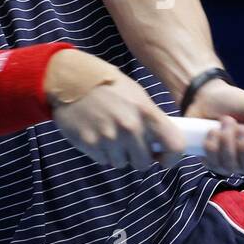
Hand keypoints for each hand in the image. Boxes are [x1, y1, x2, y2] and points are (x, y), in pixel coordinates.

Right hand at [48, 50, 183, 170]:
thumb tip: (160, 141)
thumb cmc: (106, 84)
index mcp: (146, 112)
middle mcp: (130, 127)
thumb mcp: (135, 94)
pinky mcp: (90, 144)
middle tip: (129, 144)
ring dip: (117, 155)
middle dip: (138, 157)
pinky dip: (101, 152)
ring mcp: (109, 137)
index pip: (174, 145)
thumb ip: (149, 118)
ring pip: (122, 163)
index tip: (163, 158)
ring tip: (108, 134)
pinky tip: (96, 134)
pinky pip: (103, 161)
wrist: (68, 80)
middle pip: (144, 163)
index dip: (172, 157)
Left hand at [185, 79, 243, 183]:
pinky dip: (212, 145)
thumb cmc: (238, 102)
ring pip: (232, 168)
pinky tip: (213, 130)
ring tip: (226, 121)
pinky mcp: (215, 162)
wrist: (209, 97)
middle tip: (241, 128)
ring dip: (227, 141)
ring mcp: (235, 164)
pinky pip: (214, 165)